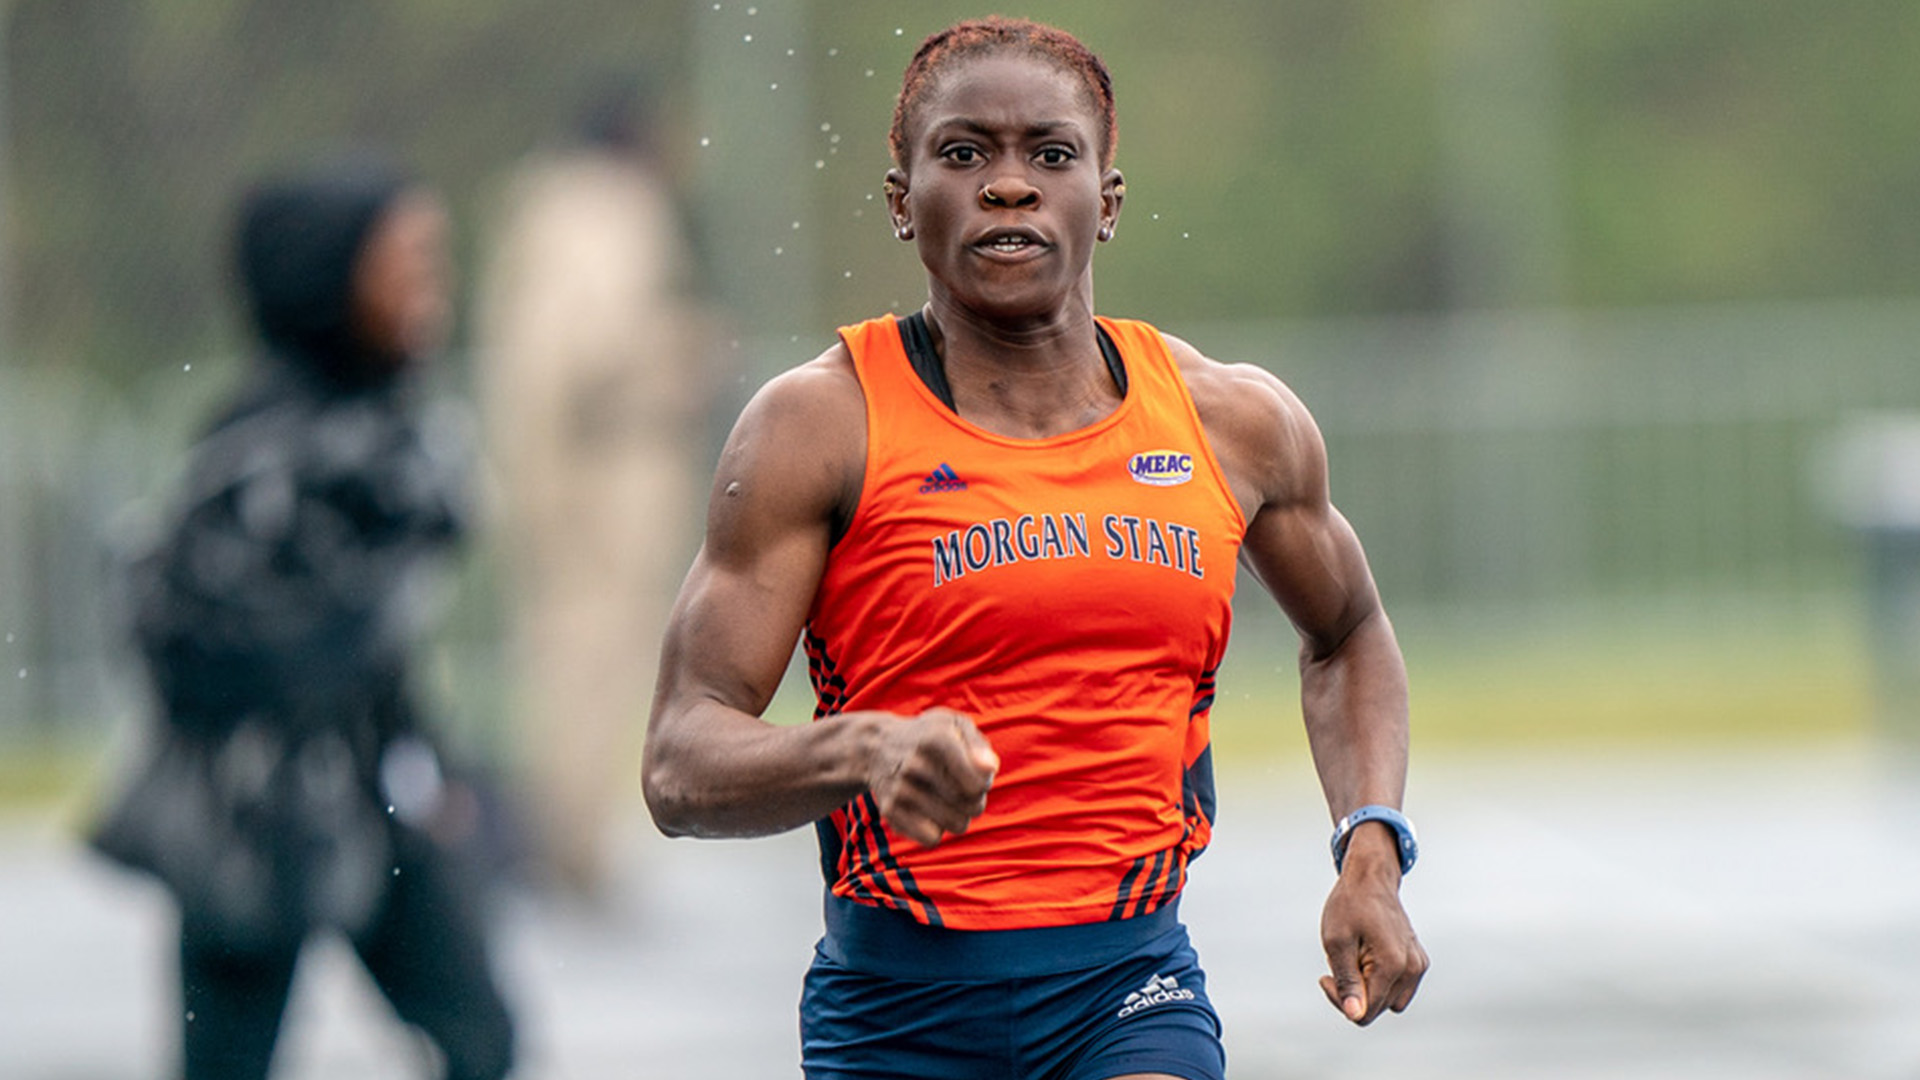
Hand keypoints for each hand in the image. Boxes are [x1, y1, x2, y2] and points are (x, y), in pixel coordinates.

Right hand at [866, 708, 997, 847]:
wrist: (875, 746)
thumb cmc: (928, 736)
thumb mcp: (954, 725)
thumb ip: (978, 745)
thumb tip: (990, 769)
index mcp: (936, 739)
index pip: (977, 784)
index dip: (984, 783)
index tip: (975, 775)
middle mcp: (916, 764)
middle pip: (973, 806)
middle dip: (976, 800)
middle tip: (962, 788)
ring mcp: (901, 789)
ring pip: (957, 825)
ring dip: (960, 816)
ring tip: (948, 799)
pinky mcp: (890, 811)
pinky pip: (932, 839)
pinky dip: (937, 829)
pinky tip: (929, 811)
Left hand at [1318, 824, 1427, 1024]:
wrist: (1371, 878)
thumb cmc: (1349, 906)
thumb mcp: (1337, 942)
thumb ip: (1346, 981)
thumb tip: (1355, 1015)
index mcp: (1393, 965)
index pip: (1365, 1011)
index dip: (1340, 1000)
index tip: (1326, 976)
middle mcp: (1412, 969)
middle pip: (1377, 1008)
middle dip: (1353, 994)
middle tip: (1336, 965)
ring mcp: (1418, 966)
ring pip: (1388, 1002)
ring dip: (1368, 990)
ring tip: (1353, 960)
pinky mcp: (1418, 962)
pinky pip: (1398, 990)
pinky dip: (1380, 982)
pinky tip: (1366, 957)